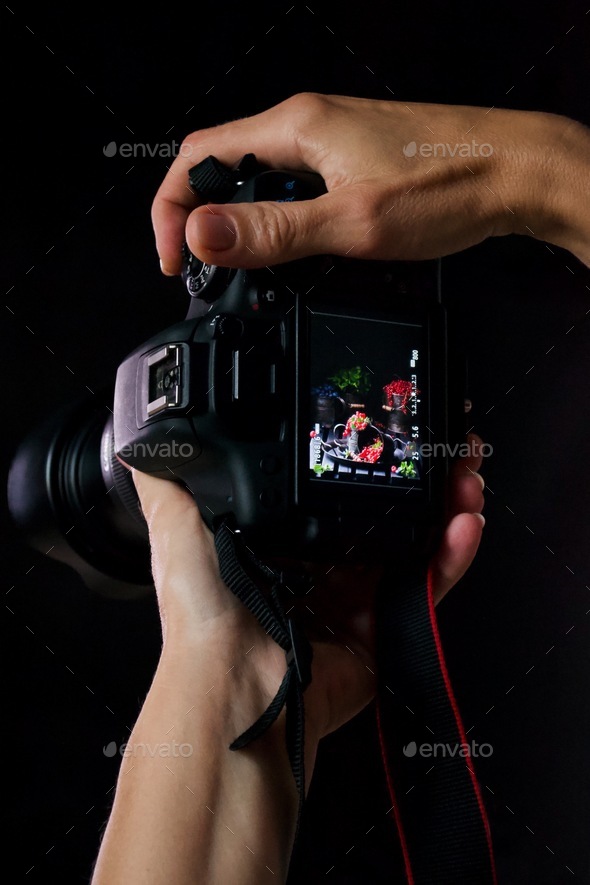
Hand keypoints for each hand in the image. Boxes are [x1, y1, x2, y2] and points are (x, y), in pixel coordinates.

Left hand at [132, 433, 485, 786]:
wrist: (234, 685)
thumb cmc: (203, 615)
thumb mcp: (178, 531)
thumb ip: (168, 483)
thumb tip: (140, 444)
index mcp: (279, 541)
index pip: (331, 486)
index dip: (363, 455)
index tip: (389, 426)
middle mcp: (320, 567)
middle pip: (382, 509)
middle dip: (416, 473)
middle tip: (441, 444)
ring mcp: (357, 598)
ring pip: (414, 540)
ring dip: (445, 504)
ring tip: (464, 473)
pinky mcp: (386, 629)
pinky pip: (429, 585)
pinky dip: (452, 554)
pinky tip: (465, 521)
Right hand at [152, 94, 589, 270]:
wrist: (516, 173)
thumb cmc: (448, 185)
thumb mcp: (350, 222)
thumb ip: (272, 231)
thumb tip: (202, 237)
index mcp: (296, 128)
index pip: (199, 157)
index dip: (172, 211)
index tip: (175, 260)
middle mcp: (307, 126)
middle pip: (224, 166)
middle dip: (205, 220)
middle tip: (209, 273)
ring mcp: (331, 142)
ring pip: (260, 180)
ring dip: (244, 223)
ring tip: (251, 271)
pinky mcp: (350, 161)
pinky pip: (295, 187)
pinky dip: (280, 220)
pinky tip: (297, 250)